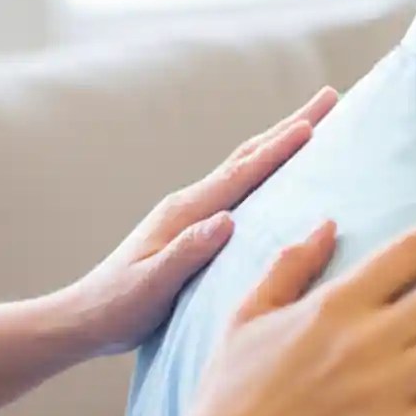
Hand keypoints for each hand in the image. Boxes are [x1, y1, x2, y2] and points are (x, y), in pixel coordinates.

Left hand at [67, 87, 338, 356]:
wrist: (86, 317)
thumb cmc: (118, 307)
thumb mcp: (151, 285)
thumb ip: (186, 253)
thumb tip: (226, 221)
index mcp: (185, 213)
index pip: (242, 173)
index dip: (279, 149)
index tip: (313, 124)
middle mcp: (190, 203)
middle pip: (249, 155)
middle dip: (290, 126)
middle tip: (330, 98)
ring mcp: (191, 213)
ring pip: (245, 167)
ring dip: (279, 142)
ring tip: (314, 123)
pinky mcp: (193, 227)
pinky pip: (239, 188)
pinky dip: (265, 169)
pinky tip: (279, 175)